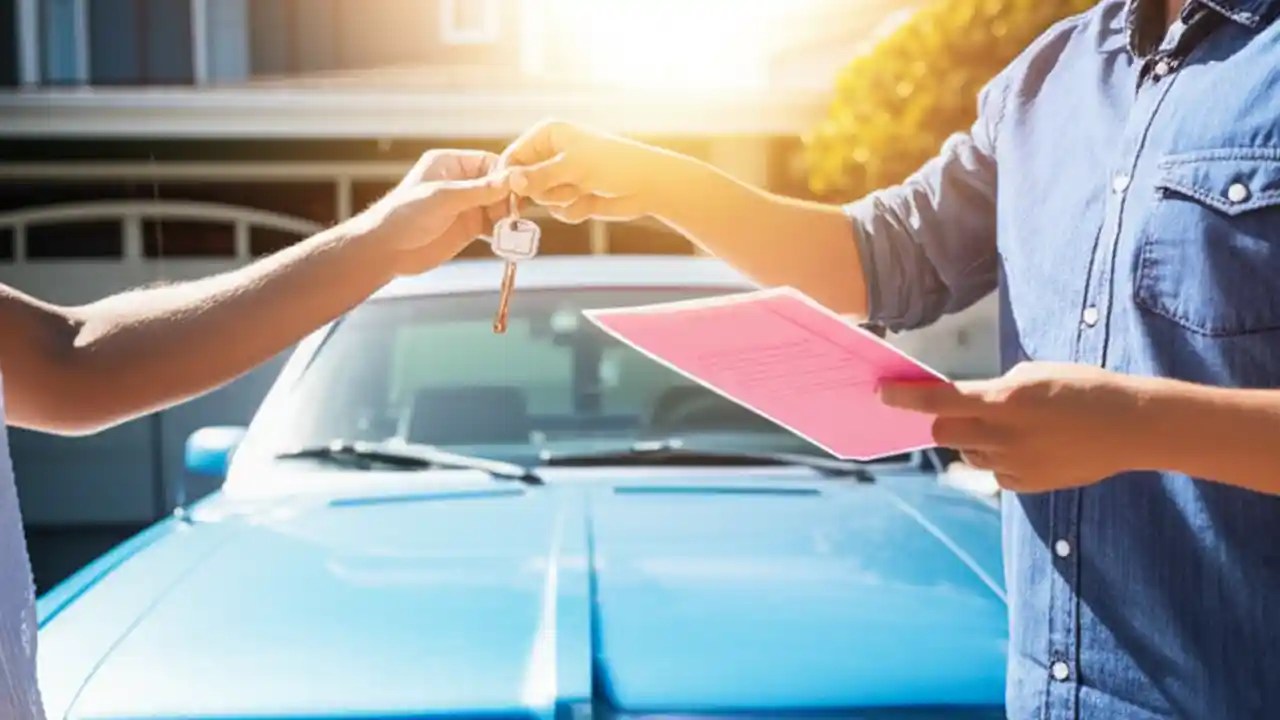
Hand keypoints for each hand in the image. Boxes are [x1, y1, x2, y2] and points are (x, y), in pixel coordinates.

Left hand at [354, 150, 511, 274]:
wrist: (386, 250)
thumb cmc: (405, 214)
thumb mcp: (444, 197)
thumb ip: (479, 190)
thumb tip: (512, 179)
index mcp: (451, 163)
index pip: (490, 163)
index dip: (507, 175)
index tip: (521, 189)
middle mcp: (461, 182)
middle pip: (498, 185)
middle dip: (510, 198)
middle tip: (517, 213)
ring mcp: (465, 206)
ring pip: (498, 206)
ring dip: (509, 217)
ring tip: (515, 229)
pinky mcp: (468, 228)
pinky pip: (493, 226)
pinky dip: (503, 232)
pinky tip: (509, 240)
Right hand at [501, 120, 673, 223]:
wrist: (648, 184)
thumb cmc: (612, 164)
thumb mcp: (572, 167)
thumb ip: (539, 176)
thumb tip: (510, 182)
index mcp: (548, 135)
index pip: (513, 156)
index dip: (510, 176)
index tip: (513, 193)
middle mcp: (552, 154)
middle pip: (524, 182)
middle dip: (543, 190)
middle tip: (565, 185)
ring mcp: (563, 177)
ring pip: (542, 200)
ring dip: (562, 200)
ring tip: (583, 190)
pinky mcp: (574, 197)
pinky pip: (559, 211)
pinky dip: (573, 211)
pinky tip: (590, 201)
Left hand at [880, 362, 1150, 492]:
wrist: (1130, 426)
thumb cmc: (1083, 388)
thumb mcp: (1034, 374)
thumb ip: (995, 390)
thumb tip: (966, 403)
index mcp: (1004, 400)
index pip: (939, 400)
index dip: (905, 398)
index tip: (883, 394)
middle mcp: (1003, 435)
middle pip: (944, 432)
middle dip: (942, 420)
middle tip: (952, 411)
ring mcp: (1014, 464)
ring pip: (969, 453)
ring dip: (974, 440)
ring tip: (1013, 426)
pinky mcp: (1027, 484)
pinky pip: (995, 472)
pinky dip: (999, 459)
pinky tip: (1030, 447)